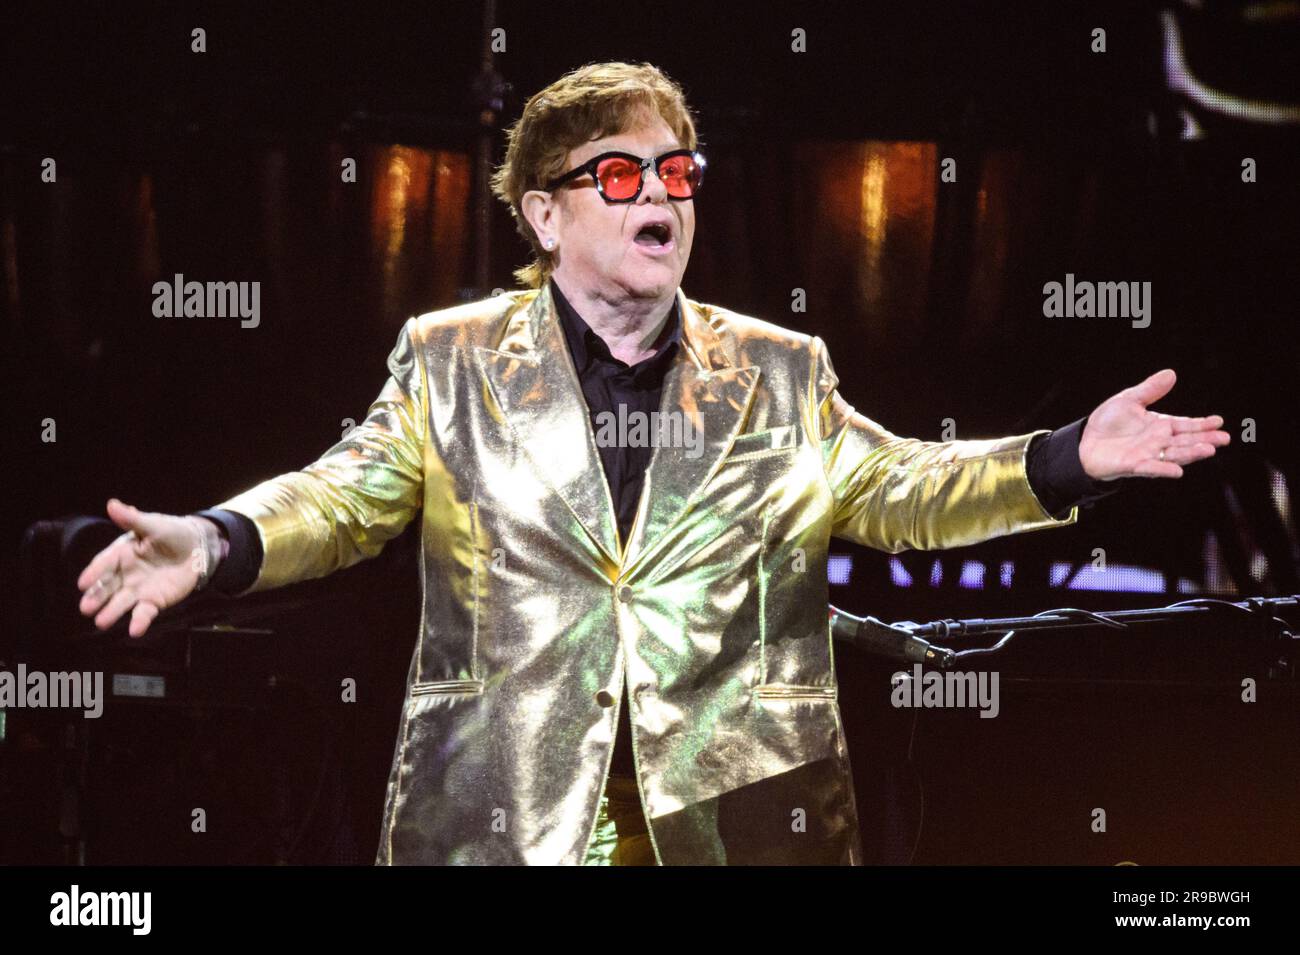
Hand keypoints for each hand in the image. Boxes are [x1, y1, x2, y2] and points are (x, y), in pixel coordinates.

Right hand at [77, 499, 211, 636]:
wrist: (196, 548)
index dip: (94, 573)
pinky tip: (135, 631)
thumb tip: (112, 504)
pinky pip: (145, 612)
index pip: (105, 563)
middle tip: (85, 608)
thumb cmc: (171, 532)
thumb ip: (133, 519)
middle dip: (96, 597)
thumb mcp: (154, 524)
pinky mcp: (153, 601)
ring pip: (121, 602)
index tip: (83, 582)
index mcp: (121, 553)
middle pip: (107, 587)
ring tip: (101, 622)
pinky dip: (139, 622)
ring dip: (111, 612)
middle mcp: (125, 574)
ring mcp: (138, 589)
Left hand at [1078, 369, 1229, 480]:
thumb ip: (1150, 390)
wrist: (1084, 441)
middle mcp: (1158, 441)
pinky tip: (1178, 471)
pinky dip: (1163, 469)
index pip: (1185, 425)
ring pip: (1174, 454)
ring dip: (1191, 453)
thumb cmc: (1108, 423)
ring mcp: (1148, 454)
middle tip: (1224, 438)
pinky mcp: (1133, 465)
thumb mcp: (1129, 400)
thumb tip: (1172, 373)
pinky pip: (1151, 468)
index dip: (1202, 424)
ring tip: (1208, 450)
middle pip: (1186, 441)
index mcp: (1160, 425)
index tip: (1219, 421)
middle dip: (1205, 439)